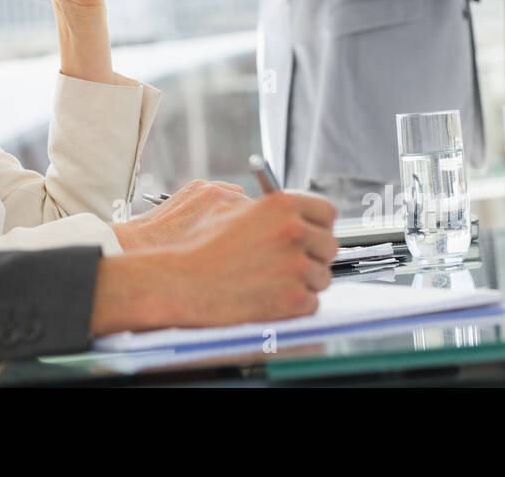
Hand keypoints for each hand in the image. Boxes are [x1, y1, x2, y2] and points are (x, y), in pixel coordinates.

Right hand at [89, 192, 338, 334]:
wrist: (176, 282)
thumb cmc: (189, 243)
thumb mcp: (218, 199)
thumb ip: (254, 201)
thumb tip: (270, 208)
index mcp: (280, 205)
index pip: (326, 211)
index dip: (317, 223)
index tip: (311, 232)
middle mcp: (295, 233)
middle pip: (329, 245)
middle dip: (312, 254)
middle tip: (290, 261)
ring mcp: (297, 268)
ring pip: (322, 277)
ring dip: (303, 281)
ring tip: (271, 282)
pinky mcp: (293, 300)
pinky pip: (312, 303)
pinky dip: (295, 305)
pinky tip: (270, 297)